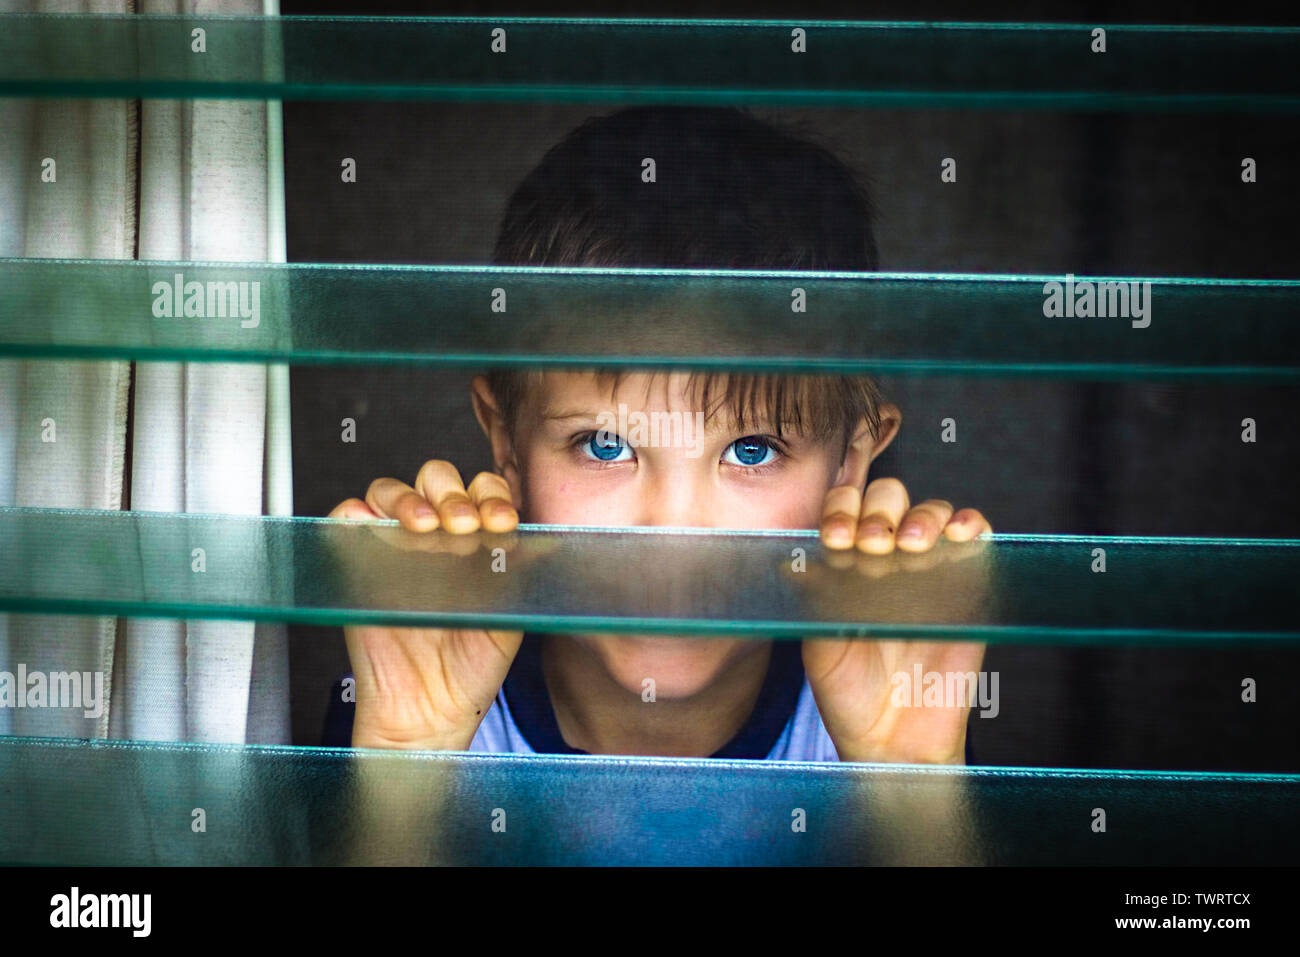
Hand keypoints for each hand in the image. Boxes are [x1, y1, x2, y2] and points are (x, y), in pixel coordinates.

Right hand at [329, 460, 521, 749]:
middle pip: (435, 478)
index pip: (481, 490)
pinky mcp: (358, 563)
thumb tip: (543, 538)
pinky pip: (347, 517)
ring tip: (428, 527)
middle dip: (451, 493)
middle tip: (464, 524)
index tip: (502, 521)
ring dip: (409, 498)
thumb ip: (521, 571)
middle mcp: (434, 536)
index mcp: (474, 540)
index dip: (492, 495)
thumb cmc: (471, 666)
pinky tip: (385, 531)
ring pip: (390, 490)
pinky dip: (358, 511)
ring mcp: (394, 546)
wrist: (434, 710)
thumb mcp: (509, 612)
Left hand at [806, 477, 991, 763]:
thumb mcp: (819, 642)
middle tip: (872, 544)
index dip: (840, 509)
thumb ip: (817, 597)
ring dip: (920, 517)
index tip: (835, 537)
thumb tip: (799, 555)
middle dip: (879, 511)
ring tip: (908, 546)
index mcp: (845, 563)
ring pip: (931, 512)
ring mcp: (928, 570)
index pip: (845, 509)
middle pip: (889, 499)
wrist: (890, 741)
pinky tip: (957, 532)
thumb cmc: (848, 693)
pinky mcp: (967, 588)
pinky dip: (969, 523)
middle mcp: (886, 559)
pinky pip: (975, 539)